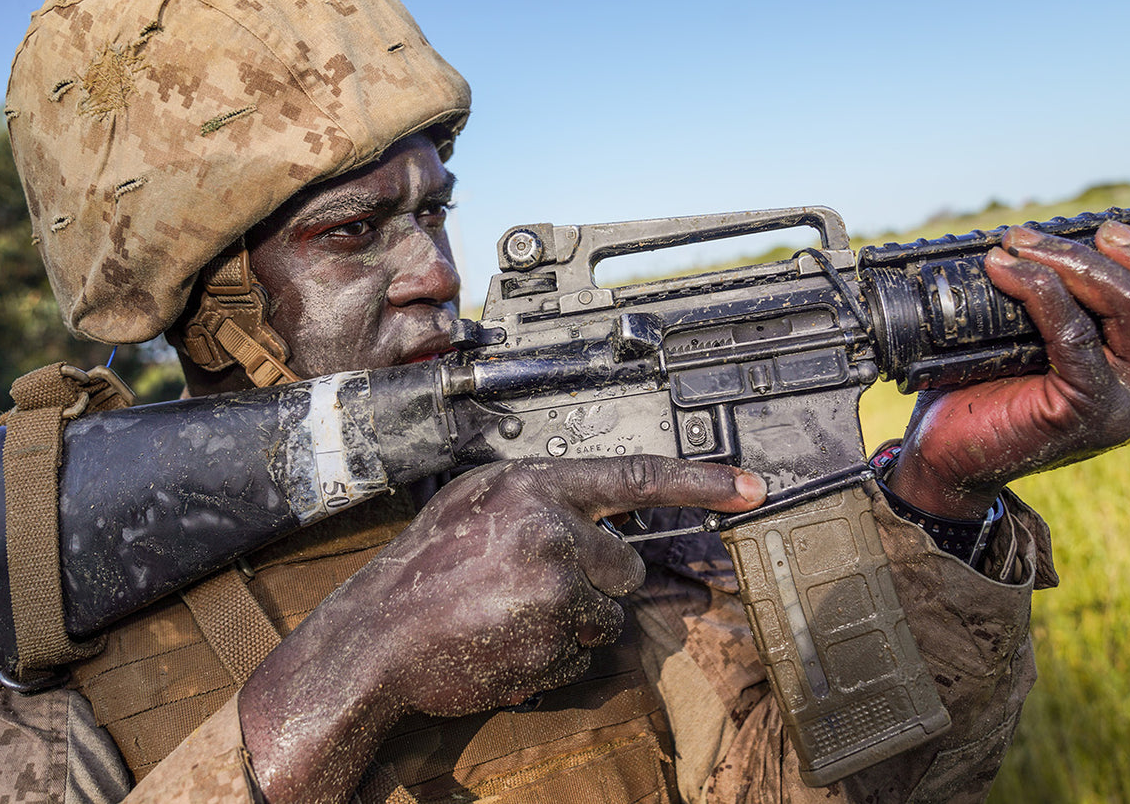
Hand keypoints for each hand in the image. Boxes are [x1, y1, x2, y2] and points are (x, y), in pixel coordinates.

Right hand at [240, 456, 764, 803]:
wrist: (376, 639)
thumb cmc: (424, 569)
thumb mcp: (477, 506)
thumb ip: (541, 502)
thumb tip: (605, 518)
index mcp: (533, 485)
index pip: (636, 476)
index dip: (702, 482)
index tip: (754, 488)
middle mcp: (552, 528)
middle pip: (626, 565)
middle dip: (594, 582)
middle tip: (531, 590)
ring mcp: (556, 587)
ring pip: (608, 614)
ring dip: (572, 622)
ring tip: (507, 616)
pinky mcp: (556, 640)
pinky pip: (585, 653)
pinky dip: (556, 654)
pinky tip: (506, 642)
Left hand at [887, 221, 1129, 518]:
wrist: (947, 457)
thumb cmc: (990, 389)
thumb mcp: (1045, 341)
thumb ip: (1079, 304)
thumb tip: (1079, 234)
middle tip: (1104, 229)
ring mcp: (1126, 405)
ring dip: (1082, 261)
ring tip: (1024, 242)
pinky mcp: (1084, 410)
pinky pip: (1076, 332)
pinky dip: (1040, 287)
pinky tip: (1004, 268)